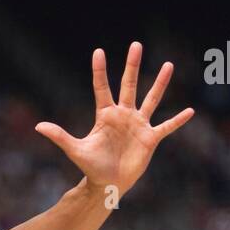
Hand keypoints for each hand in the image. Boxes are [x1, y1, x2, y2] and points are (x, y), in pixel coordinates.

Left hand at [34, 42, 193, 198]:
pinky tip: (190, 111)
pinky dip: (177, 120)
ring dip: (160, 83)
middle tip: (136, 44)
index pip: (102, 88)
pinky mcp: (150, 139)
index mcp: (105, 115)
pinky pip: (166, 127)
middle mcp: (123, 115)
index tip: (98, 51)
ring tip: (168, 65)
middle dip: (132, 65)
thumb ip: (59, 136)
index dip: (99, 71)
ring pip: (151, 99)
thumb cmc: (91, 168)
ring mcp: (138, 125)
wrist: (108, 185)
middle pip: (129, 85)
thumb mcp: (75, 150)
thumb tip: (39, 126)